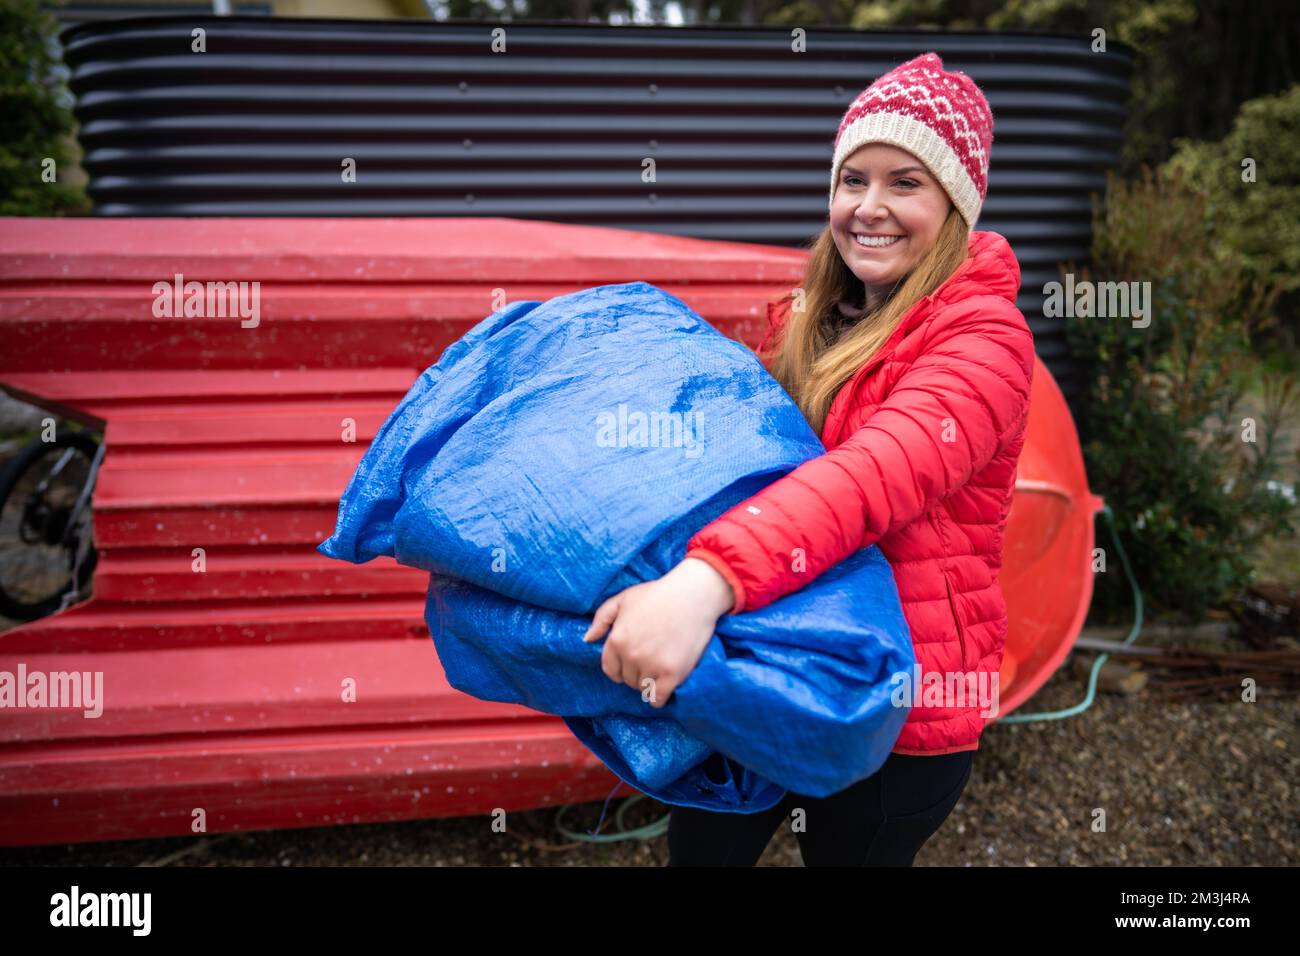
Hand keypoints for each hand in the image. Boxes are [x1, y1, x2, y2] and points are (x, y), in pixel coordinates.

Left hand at [582, 558, 734, 707]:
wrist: (693, 595)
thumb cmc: (658, 594)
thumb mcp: (624, 598)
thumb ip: (602, 618)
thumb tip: (588, 639)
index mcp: (617, 639)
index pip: (610, 669)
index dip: (620, 668)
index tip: (632, 664)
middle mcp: (631, 655)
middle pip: (627, 680)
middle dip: (637, 672)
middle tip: (652, 659)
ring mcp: (651, 665)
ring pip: (642, 688)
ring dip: (650, 681)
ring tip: (661, 666)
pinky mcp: (672, 674)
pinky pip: (657, 699)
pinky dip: (659, 696)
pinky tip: (666, 685)